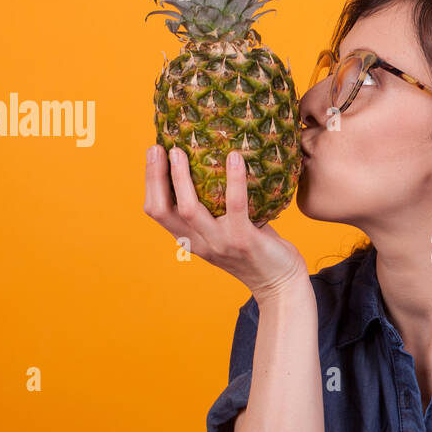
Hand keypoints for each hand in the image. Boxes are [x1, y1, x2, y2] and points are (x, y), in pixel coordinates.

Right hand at [143, 144, 307, 302]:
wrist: (280, 284)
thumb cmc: (256, 251)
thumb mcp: (226, 231)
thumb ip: (215, 209)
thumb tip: (216, 162)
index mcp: (190, 239)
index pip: (157, 212)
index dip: (150, 183)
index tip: (153, 154)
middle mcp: (199, 243)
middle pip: (162, 210)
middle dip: (155, 177)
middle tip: (157, 147)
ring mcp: (220, 243)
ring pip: (189, 209)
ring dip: (181, 178)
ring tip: (180, 151)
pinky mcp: (243, 240)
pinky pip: (235, 205)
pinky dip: (234, 180)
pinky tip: (235, 157)